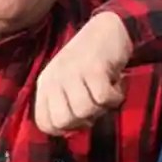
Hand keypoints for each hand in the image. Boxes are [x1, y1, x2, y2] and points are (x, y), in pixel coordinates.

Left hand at [35, 12, 131, 134]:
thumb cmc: (90, 62)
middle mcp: (55, 78)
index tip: (80, 119)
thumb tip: (72, 133)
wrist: (108, 28)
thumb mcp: (69, 83)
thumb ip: (65, 106)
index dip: (65, 129)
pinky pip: (104, 98)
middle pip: (64, 121)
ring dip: (103, 107)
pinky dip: (115, 97)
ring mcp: (73, 72)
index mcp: (46, 84)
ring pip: (85, 111)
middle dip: (84, 120)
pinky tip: (116, 84)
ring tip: (106, 91)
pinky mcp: (93, 67)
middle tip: (95, 104)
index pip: (45, 123)